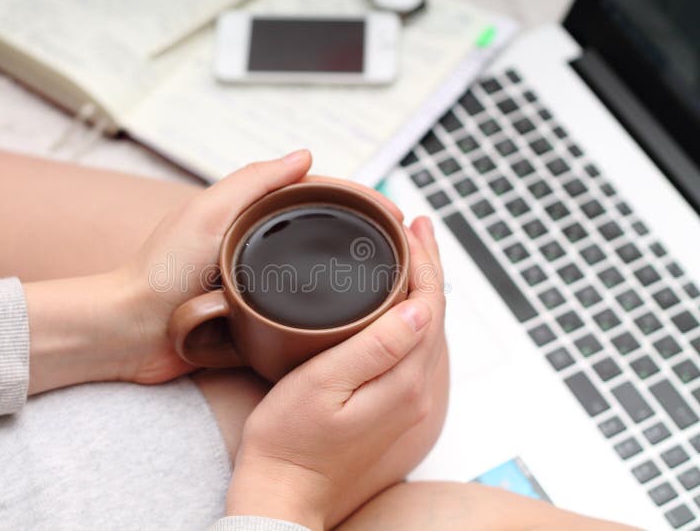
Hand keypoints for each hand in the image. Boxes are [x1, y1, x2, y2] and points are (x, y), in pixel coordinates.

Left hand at [98, 150, 403, 384]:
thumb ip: (254, 182)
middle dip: (362, 231)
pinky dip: (327, 305)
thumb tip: (304, 156)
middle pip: (320, 230)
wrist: (131, 331)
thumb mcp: (208, 213)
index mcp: (247, 214)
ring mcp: (257, 282)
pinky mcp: (254, 318)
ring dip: (349, 267)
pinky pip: (298, 307)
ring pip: (313, 268)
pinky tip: (352, 314)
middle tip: (402, 245)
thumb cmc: (159, 272)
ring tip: (389, 276)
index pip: (313, 196)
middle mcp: (255, 244)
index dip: (356, 200)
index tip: (392, 212)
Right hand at [224, 217, 446, 529]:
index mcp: (404, 382)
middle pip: (435, 315)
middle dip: (429, 267)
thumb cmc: (290, 441)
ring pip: (428, 331)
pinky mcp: (394, 409)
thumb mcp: (324, 385)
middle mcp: (416, 393)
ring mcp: (407, 403)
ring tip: (410, 254)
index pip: (429, 305)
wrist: (284, 493)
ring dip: (423, 289)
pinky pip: (415, 350)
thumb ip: (376, 347)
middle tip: (414, 229)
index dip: (425, 260)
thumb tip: (420, 307)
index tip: (413, 226)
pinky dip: (412, 317)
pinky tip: (398, 304)